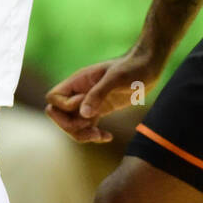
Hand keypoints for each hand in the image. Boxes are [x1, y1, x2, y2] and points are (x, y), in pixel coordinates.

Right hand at [44, 50, 160, 143]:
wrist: (148, 66)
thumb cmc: (132, 67)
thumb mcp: (116, 78)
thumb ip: (98, 94)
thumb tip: (83, 114)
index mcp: (78, 81)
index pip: (53, 98)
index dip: (65, 107)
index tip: (86, 104)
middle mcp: (79, 92)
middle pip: (58, 114)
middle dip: (70, 126)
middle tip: (92, 127)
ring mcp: (89, 102)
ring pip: (71, 124)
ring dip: (82, 134)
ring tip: (101, 135)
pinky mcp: (100, 110)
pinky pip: (86, 127)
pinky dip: (93, 135)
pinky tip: (108, 136)